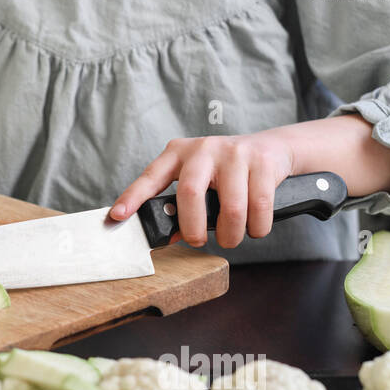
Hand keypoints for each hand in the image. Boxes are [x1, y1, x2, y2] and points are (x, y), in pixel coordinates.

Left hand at [107, 132, 296, 248]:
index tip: (117, 216)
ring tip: (231, 237)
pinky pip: (259, 207)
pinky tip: (253, 226)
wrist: (272, 148)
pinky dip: (257, 227)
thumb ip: (182, 205)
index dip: (133, 197)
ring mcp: (234, 153)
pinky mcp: (261, 162)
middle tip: (197, 241)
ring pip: (231, 208)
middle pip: (190, 194)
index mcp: (178, 153)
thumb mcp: (199, 180)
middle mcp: (203, 149)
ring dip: (231, 234)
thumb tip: (170, 237)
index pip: (151, 177)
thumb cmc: (226, 172)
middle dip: (193, 229)